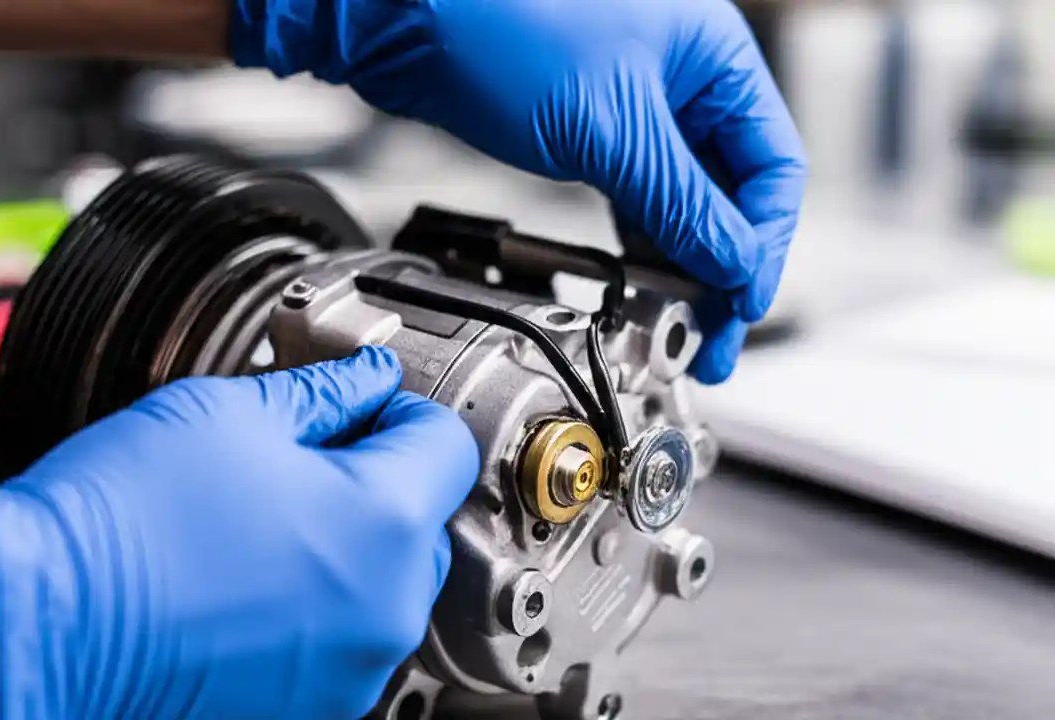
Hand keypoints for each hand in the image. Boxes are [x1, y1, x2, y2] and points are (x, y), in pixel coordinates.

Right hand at [0, 347, 478, 718]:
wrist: (42, 620)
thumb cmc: (121, 524)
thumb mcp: (231, 414)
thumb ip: (324, 392)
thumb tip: (362, 378)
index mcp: (382, 523)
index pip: (445, 444)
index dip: (404, 408)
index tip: (368, 403)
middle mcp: (383, 610)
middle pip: (422, 521)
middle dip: (378, 480)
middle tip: (305, 457)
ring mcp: (347, 670)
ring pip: (381, 585)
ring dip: (345, 547)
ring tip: (261, 521)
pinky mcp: (308, 707)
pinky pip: (340, 639)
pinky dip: (314, 605)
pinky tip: (248, 576)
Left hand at [231, 0, 806, 381]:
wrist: (408, 20)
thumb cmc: (503, 29)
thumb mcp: (612, 132)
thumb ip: (681, 204)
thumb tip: (732, 263)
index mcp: (714, 55)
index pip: (773, 164)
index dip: (763, 242)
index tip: (743, 302)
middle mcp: (684, 76)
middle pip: (732, 187)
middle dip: (725, 263)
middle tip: (710, 335)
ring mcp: (637, 104)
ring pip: (684, 196)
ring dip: (684, 261)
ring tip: (677, 322)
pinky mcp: (591, 129)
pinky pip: (638, 192)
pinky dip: (643, 238)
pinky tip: (644, 279)